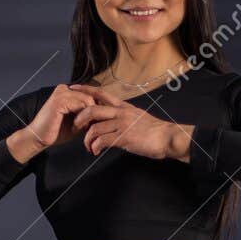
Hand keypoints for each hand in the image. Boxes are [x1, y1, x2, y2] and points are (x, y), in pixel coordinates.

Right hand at [6, 84, 94, 163]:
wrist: (38, 138)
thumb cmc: (56, 131)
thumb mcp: (76, 120)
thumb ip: (87, 114)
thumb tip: (105, 113)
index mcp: (67, 91)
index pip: (90, 94)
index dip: (96, 109)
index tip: (95, 123)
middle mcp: (64, 88)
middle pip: (91, 96)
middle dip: (94, 113)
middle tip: (91, 127)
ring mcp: (62, 93)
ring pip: (88, 101)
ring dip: (89, 116)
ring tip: (84, 128)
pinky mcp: (60, 100)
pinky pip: (81, 106)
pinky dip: (83, 118)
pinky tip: (78, 127)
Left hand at [71, 86, 193, 160]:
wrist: (167, 137)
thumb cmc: (153, 130)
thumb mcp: (136, 116)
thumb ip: (122, 116)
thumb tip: (110, 119)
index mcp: (123, 106)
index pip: (100, 93)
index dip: (85, 90)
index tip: (73, 88)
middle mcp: (120, 112)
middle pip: (92, 110)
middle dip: (79, 119)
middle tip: (76, 128)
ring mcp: (122, 125)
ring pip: (95, 128)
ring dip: (87, 139)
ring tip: (88, 146)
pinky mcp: (124, 138)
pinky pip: (102, 141)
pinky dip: (95, 147)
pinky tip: (95, 151)